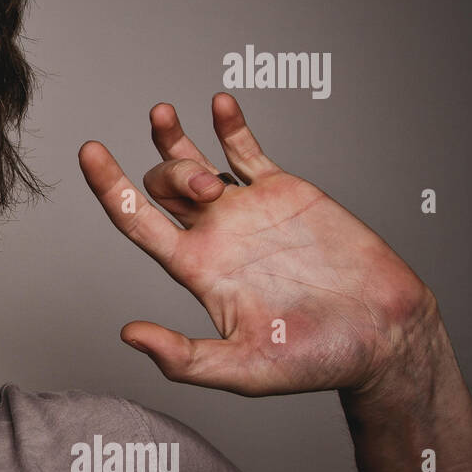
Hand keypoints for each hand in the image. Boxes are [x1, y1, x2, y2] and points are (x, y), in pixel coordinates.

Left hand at [78, 92, 437, 396]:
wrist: (383, 334)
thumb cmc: (316, 361)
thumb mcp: (243, 368)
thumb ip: (185, 358)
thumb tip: (128, 335)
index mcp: (195, 269)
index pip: (136, 222)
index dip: (108, 187)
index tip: (88, 152)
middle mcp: (213, 235)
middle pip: (159, 186)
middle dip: (168, 171)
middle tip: (209, 192)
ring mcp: (246, 210)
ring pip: (193, 161)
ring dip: (174, 138)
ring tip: (171, 121)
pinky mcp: (284, 192)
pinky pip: (246, 150)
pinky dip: (229, 125)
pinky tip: (217, 103)